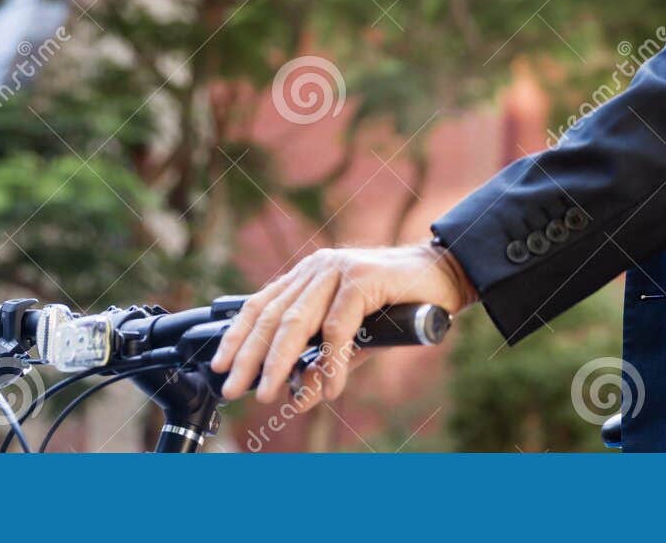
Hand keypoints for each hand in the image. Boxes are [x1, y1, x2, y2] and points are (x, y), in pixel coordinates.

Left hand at [210, 243, 477, 409]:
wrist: (444, 276)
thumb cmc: (398, 304)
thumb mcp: (354, 340)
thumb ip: (325, 363)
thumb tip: (299, 396)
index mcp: (307, 276)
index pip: (260, 304)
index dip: (237, 336)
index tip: (220, 366)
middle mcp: (316, 268)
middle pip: (271, 315)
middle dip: (250, 357)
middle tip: (235, 389)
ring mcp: (338, 270)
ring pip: (297, 321)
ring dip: (280, 362)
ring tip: (270, 393)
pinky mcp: (362, 279)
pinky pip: (338, 328)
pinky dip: (332, 362)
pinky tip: (332, 388)